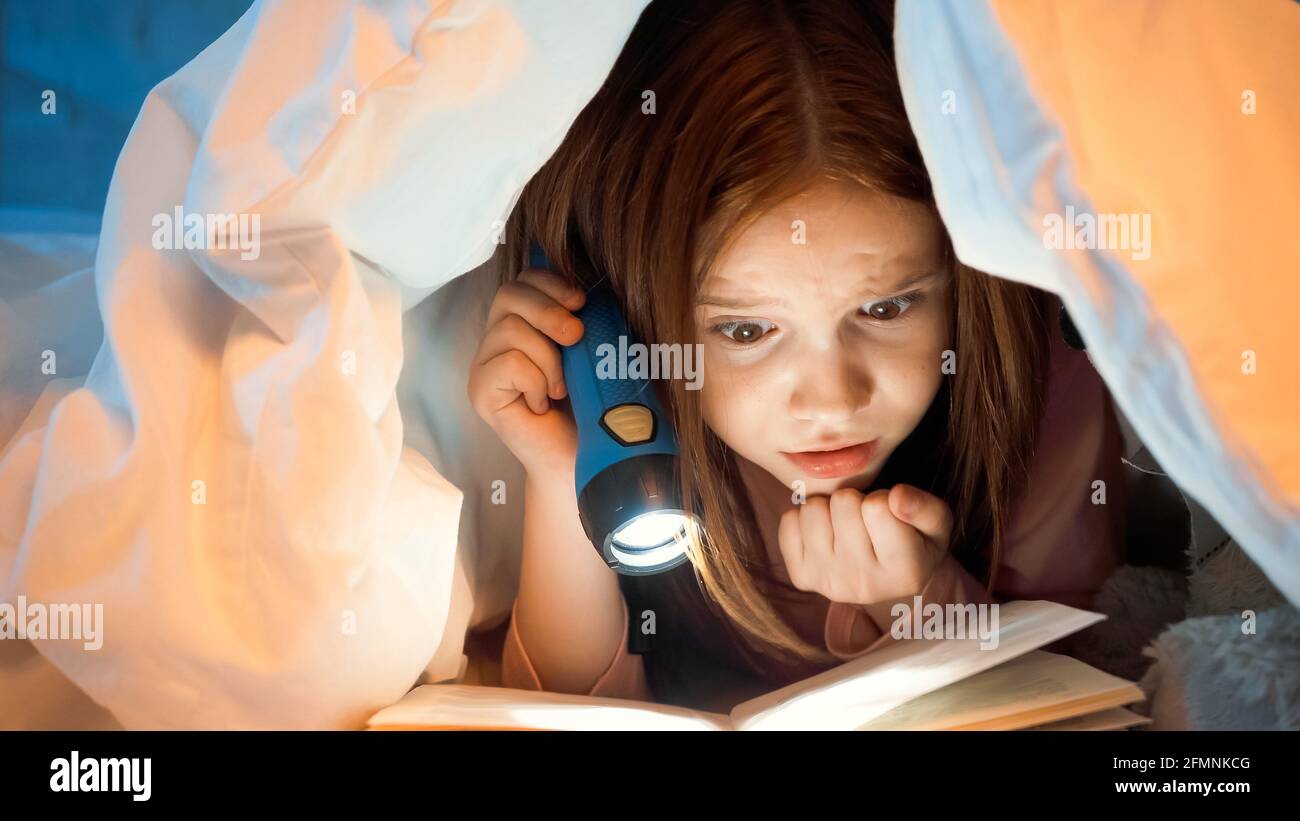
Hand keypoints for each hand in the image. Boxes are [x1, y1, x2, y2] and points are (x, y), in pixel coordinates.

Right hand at [467, 268, 584, 475]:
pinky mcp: (479, 391)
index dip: (550, 283)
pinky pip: (508, 363)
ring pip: (511, 330)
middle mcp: (496, 342)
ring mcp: (483, 366)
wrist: (581, 460)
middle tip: (576, 337)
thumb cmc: (590, 408)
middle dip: (548, 311)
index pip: (522, 281)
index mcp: (522, 325)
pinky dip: (536, 381)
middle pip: (509, 295)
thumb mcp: (591, 354)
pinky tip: (542, 404)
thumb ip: (583, 321)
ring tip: (561, 388)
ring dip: (548, 357)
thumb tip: (587, 293)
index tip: (582, 301)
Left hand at [776, 484, 951, 605]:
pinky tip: (825, 534)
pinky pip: (788, 522)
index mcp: (904, 573)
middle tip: (866, 521)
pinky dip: (804, 521)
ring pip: (812, 508)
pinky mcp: (801, 578)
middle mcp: (864, 585)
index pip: (877, 506)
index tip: (889, 516)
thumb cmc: (914, 541)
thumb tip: (897, 496)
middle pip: (843, 502)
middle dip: (855, 501)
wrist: (884, 578)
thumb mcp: (936, 525)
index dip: (883, 499)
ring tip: (845, 525)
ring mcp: (828, 583)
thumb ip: (926, 508)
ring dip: (828, 508)